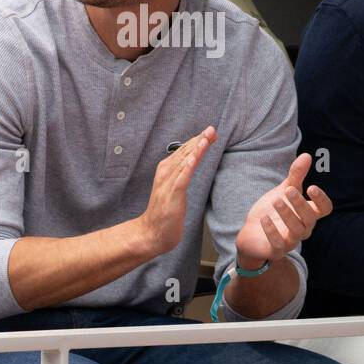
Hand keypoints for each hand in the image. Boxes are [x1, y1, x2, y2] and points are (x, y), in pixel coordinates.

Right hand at [136, 126, 215, 255]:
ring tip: (205, 138)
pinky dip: (187, 167)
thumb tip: (190, 163)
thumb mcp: (175, 189)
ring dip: (194, 149)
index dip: (197, 141)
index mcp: (166, 171)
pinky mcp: (172, 196)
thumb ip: (181, 175)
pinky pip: (181, 179)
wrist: (152, 233)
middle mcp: (165, 174)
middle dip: (198, 140)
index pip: (184, 152)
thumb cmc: (165, 213)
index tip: (211, 133)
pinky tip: (194, 158)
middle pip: (184, 153)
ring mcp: (167, 185)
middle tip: (212, 129)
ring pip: (183, 163)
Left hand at [234, 153, 332, 270]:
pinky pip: (278, 244)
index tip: (311, 187)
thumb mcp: (283, 191)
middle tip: (288, 190)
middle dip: (300, 204)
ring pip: (296, 231)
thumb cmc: (272, 211)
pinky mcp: (276, 250)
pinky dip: (272, 231)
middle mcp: (303, 228)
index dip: (321, 199)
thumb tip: (306, 155)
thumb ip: (295, 176)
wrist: (251, 233)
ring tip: (276, 200)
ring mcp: (291, 241)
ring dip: (287, 215)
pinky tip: (264, 218)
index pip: (325, 209)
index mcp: (308, 214)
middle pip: (310, 218)